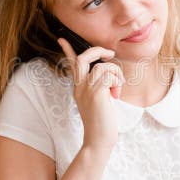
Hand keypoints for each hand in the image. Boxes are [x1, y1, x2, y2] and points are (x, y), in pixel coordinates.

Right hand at [57, 38, 123, 152]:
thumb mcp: (98, 102)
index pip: (72, 65)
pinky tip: (116, 94)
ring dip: (115, 74)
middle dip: (98, 51)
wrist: (99, 140)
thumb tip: (110, 76)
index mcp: (79, 88)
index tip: (62, 39)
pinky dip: (117, 81)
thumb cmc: (101, 123)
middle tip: (110, 54)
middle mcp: (80, 87)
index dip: (68, 50)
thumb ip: (99, 88)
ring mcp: (86, 90)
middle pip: (84, 58)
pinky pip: (108, 75)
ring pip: (102, 66)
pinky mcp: (96, 93)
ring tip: (117, 89)